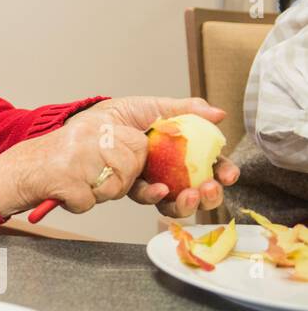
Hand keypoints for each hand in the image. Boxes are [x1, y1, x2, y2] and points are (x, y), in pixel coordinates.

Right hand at [0, 120, 149, 215]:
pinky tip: (64, 192)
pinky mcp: (65, 178)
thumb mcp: (90, 141)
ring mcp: (77, 156)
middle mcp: (88, 134)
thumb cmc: (55, 162)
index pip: (140, 143)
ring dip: (97, 194)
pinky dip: (77, 203)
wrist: (15, 172)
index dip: (134, 163)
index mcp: (97, 122)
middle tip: (93, 177)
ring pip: (114, 187)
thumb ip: (123, 145)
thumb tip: (163, 150)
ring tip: (77, 182)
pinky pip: (88, 202)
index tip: (116, 167)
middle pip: (132, 166)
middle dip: (119, 181)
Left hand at [67, 96, 239, 218]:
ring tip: (191, 194)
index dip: (222, 171)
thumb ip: (185, 110)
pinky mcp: (130, 190)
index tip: (227, 175)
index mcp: (180, 150)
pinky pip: (148, 199)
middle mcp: (167, 169)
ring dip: (189, 203)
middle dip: (210, 194)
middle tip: (211, 188)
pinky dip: (157, 196)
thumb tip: (217, 113)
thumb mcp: (153, 107)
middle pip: (198, 189)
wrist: (84, 126)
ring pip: (176, 201)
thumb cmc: (118, 116)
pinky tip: (159, 188)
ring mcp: (149, 181)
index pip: (208, 164)